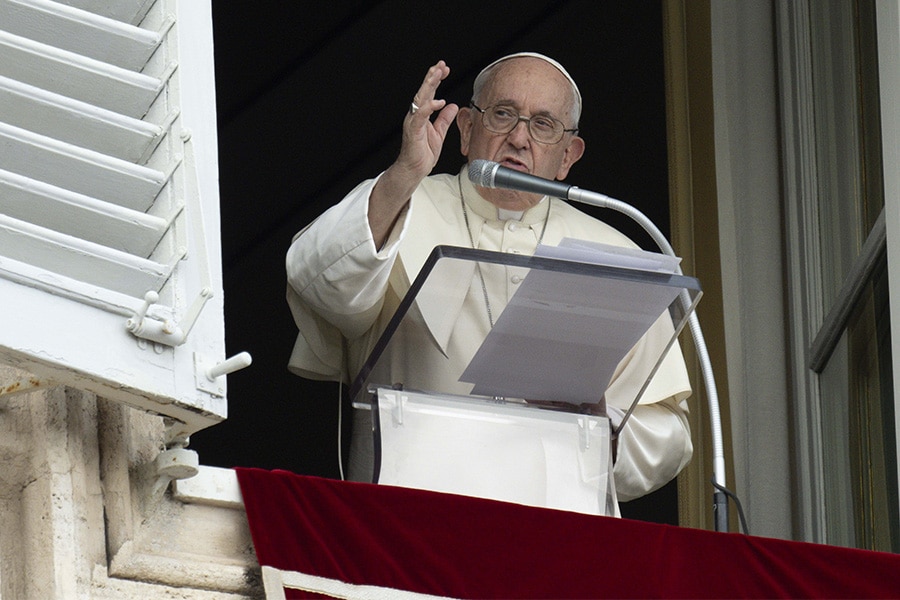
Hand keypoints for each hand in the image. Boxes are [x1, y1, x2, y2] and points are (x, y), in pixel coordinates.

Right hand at [395, 60, 459, 180]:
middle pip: (424, 91)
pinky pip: (420, 116)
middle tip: (441, 65)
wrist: (413, 170)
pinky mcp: (413, 131)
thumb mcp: (439, 133)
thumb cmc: (422, 153)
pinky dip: (429, 107)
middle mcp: (416, 115)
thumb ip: (444, 119)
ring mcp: (413, 122)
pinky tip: (438, 101)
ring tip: (437, 74)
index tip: (445, 69)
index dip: (436, 79)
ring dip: (429, 85)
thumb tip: (452, 106)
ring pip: (420, 99)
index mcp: (422, 114)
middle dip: (432, 76)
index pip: (429, 92)